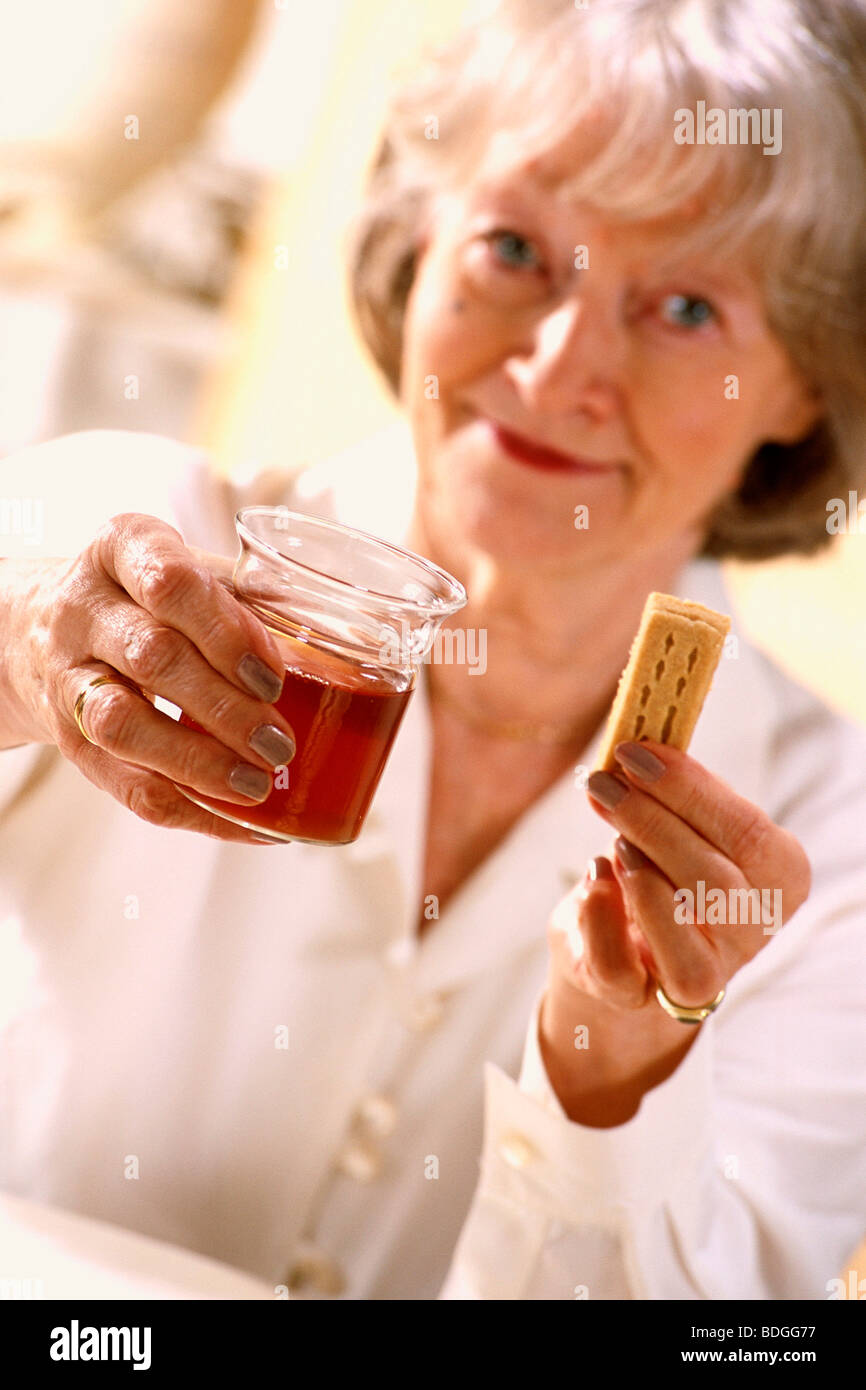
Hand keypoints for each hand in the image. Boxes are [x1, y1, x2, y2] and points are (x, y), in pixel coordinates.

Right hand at [9, 513, 296, 841]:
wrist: (37, 630)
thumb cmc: (145, 598)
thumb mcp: (187, 572)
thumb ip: (250, 599)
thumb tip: (336, 649)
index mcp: (122, 550)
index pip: (169, 583)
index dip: (226, 633)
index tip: (273, 674)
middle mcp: (83, 608)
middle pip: (151, 656)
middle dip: (223, 706)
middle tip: (279, 742)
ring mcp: (66, 675)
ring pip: (122, 723)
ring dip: (197, 761)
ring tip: (257, 784)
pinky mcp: (68, 739)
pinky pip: (123, 783)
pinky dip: (189, 808)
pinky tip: (240, 820)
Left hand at [539, 739, 810, 1124]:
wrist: (629, 952)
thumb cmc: (664, 869)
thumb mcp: (682, 827)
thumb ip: (676, 794)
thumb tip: (638, 746)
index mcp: (779, 878)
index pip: (745, 831)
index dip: (687, 789)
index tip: (636, 752)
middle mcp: (752, 932)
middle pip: (712, 878)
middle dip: (650, 821)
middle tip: (603, 783)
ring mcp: (705, 973)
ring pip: (680, 929)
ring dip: (636, 871)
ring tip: (607, 832)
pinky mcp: (646, 1000)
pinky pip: (622, 968)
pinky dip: (602, 915)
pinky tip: (594, 878)